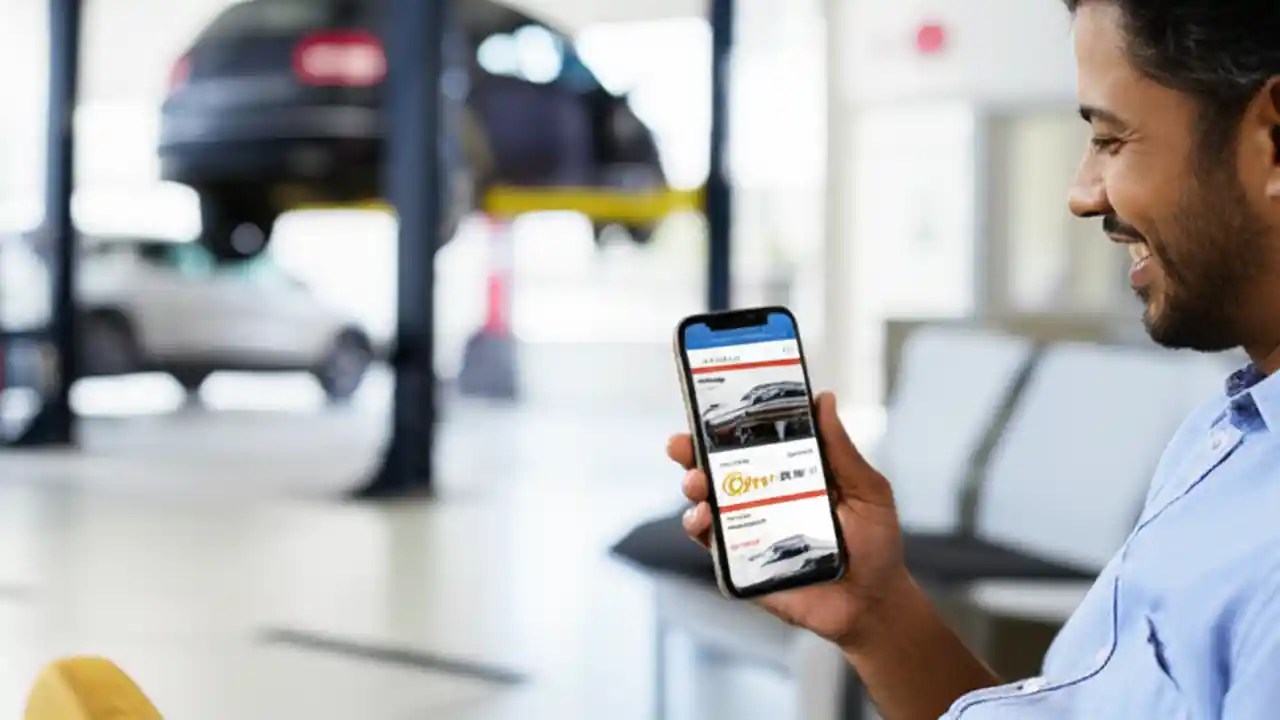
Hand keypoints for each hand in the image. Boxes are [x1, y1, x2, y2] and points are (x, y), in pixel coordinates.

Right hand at [669, 392, 911, 648]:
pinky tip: (701, 519)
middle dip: (692, 452)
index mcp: (790, 474)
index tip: (708, 407)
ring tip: (696, 483)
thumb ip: (841, 450)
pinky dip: (699, 529)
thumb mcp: (867, 490)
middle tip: (682, 444)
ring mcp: (750, 531)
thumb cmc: (875, 544)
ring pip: (707, 503)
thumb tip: (822, 399)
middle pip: (718, 469)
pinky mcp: (742, 563)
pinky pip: (712, 544)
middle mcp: (764, 499)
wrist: (873, 603)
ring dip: (693, 488)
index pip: (751, 442)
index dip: (725, 425)